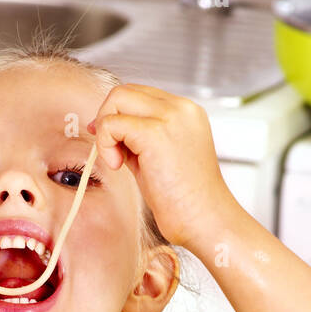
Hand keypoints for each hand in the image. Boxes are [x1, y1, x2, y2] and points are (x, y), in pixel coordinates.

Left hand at [87, 84, 240, 251]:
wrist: (206, 220)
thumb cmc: (185, 200)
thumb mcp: (159, 158)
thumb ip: (137, 137)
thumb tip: (104, 126)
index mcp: (186, 112)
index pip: (140, 94)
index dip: (118, 115)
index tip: (111, 141)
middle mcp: (181, 108)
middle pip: (125, 91)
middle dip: (107, 118)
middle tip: (109, 151)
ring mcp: (170, 117)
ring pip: (116, 99)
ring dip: (106, 130)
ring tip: (117, 160)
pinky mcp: (156, 133)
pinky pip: (112, 123)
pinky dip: (106, 144)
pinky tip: (119, 166)